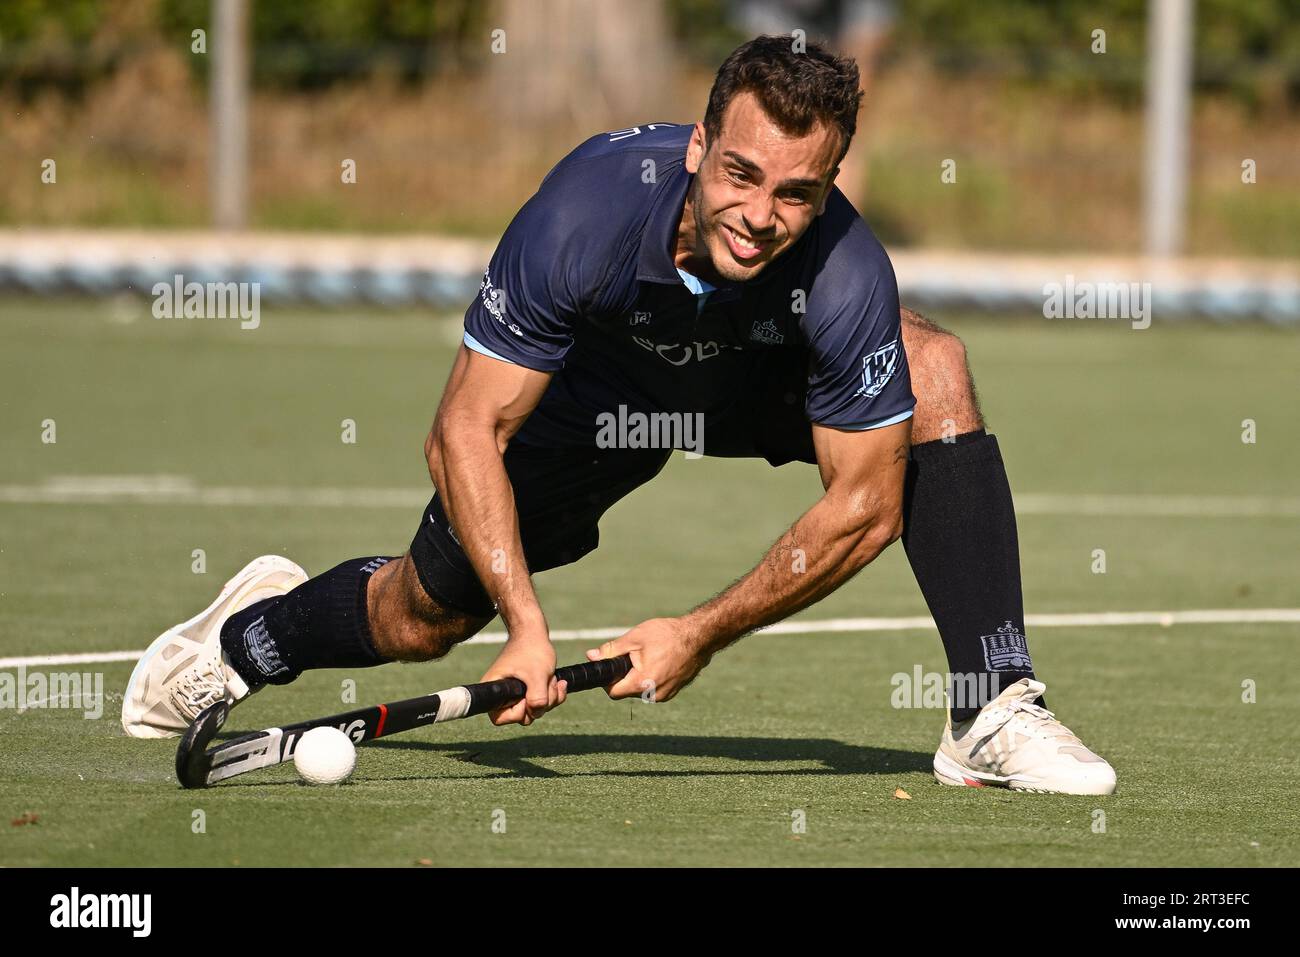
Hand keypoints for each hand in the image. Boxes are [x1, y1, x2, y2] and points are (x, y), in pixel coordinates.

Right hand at [480, 633, 565, 725]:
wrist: (535, 632)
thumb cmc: (532, 649)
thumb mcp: (537, 675)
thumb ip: (537, 698)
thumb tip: (536, 713)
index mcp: (495, 689)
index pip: (499, 718)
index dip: (518, 712)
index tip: (528, 696)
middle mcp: (503, 694)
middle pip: (522, 716)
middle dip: (541, 703)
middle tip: (546, 683)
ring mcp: (516, 692)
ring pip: (535, 710)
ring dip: (549, 697)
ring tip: (551, 677)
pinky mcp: (528, 689)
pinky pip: (541, 702)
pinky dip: (552, 694)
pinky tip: (558, 681)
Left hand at [585, 617, 710, 701]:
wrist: (699, 637)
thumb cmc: (667, 635)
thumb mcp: (634, 638)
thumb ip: (611, 650)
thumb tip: (592, 657)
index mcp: (643, 683)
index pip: (613, 692)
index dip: (607, 679)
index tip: (611, 665)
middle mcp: (654, 695)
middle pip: (627, 691)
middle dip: (624, 675)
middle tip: (633, 654)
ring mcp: (666, 695)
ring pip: (640, 690)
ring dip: (638, 676)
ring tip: (650, 655)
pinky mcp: (673, 691)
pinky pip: (653, 688)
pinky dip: (651, 677)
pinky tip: (659, 660)